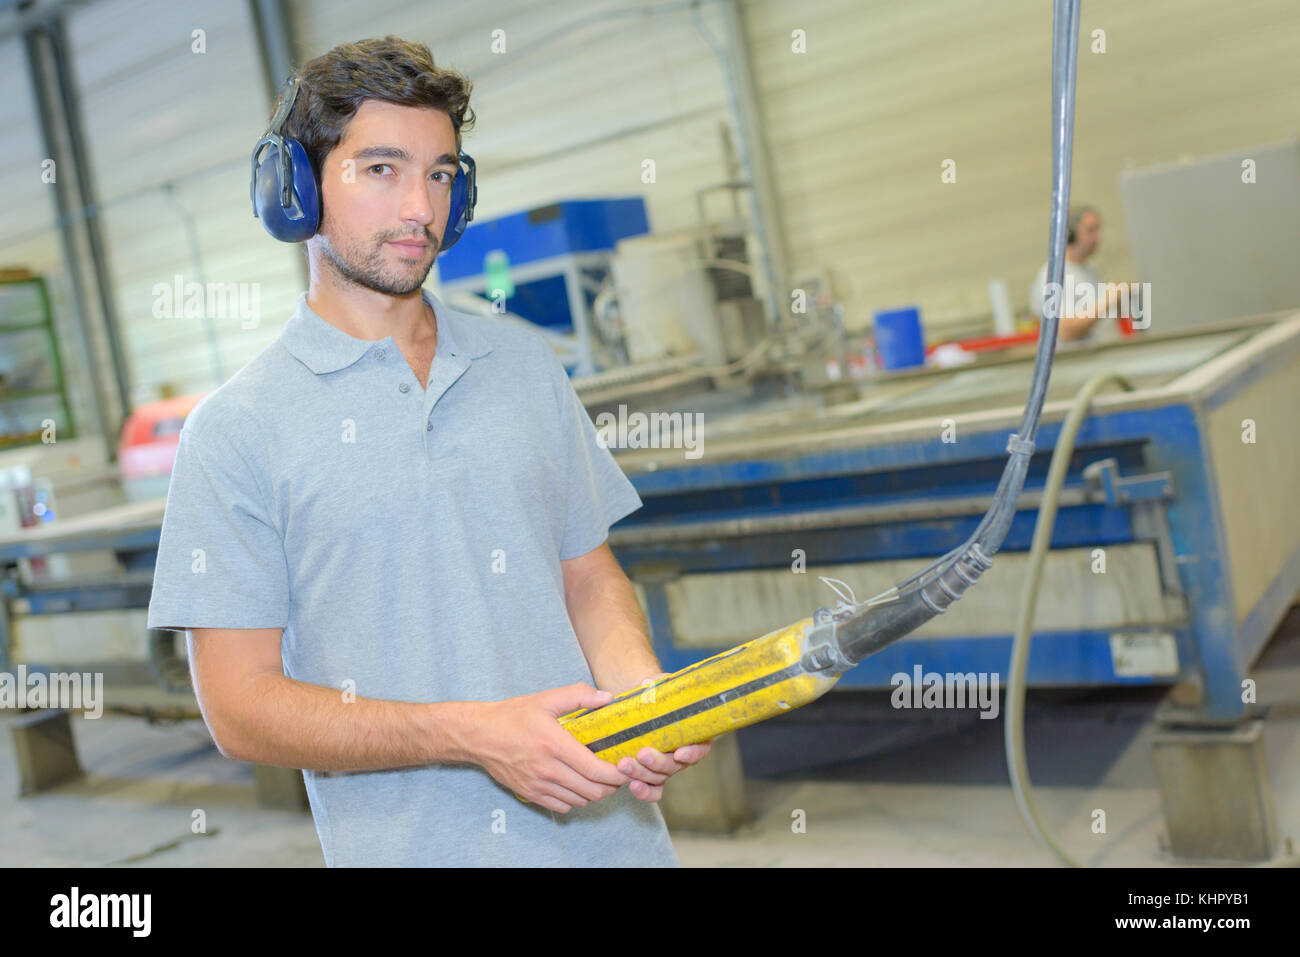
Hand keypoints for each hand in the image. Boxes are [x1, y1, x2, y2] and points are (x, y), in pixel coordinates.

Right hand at [467, 682, 630, 813]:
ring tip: (599, 779)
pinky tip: (577, 785)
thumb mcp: (546, 699)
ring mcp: (538, 785)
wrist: (479, 735)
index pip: (595, 771)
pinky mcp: (530, 794)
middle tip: (618, 775)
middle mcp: (548, 770)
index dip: (617, 775)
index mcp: (555, 745)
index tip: (626, 768)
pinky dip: (575, 800)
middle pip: (592, 790)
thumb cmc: (513, 716)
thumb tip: (607, 698)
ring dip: (594, 793)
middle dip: (611, 786)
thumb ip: (578, 696)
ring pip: (579, 801)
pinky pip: (562, 806)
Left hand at [614, 670, 711, 802]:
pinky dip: (643, 791)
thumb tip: (655, 681)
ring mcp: (667, 766)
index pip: (701, 747)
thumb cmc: (653, 692)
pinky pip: (652, 790)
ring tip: (624, 765)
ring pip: (659, 778)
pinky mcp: (650, 775)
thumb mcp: (661, 685)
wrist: (636, 703)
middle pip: (675, 765)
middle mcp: (683, 753)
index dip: (692, 752)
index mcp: (694, 732)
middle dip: (658, 762)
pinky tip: (631, 786)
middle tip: (642, 754)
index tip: (680, 751)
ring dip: (642, 774)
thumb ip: (662, 684)